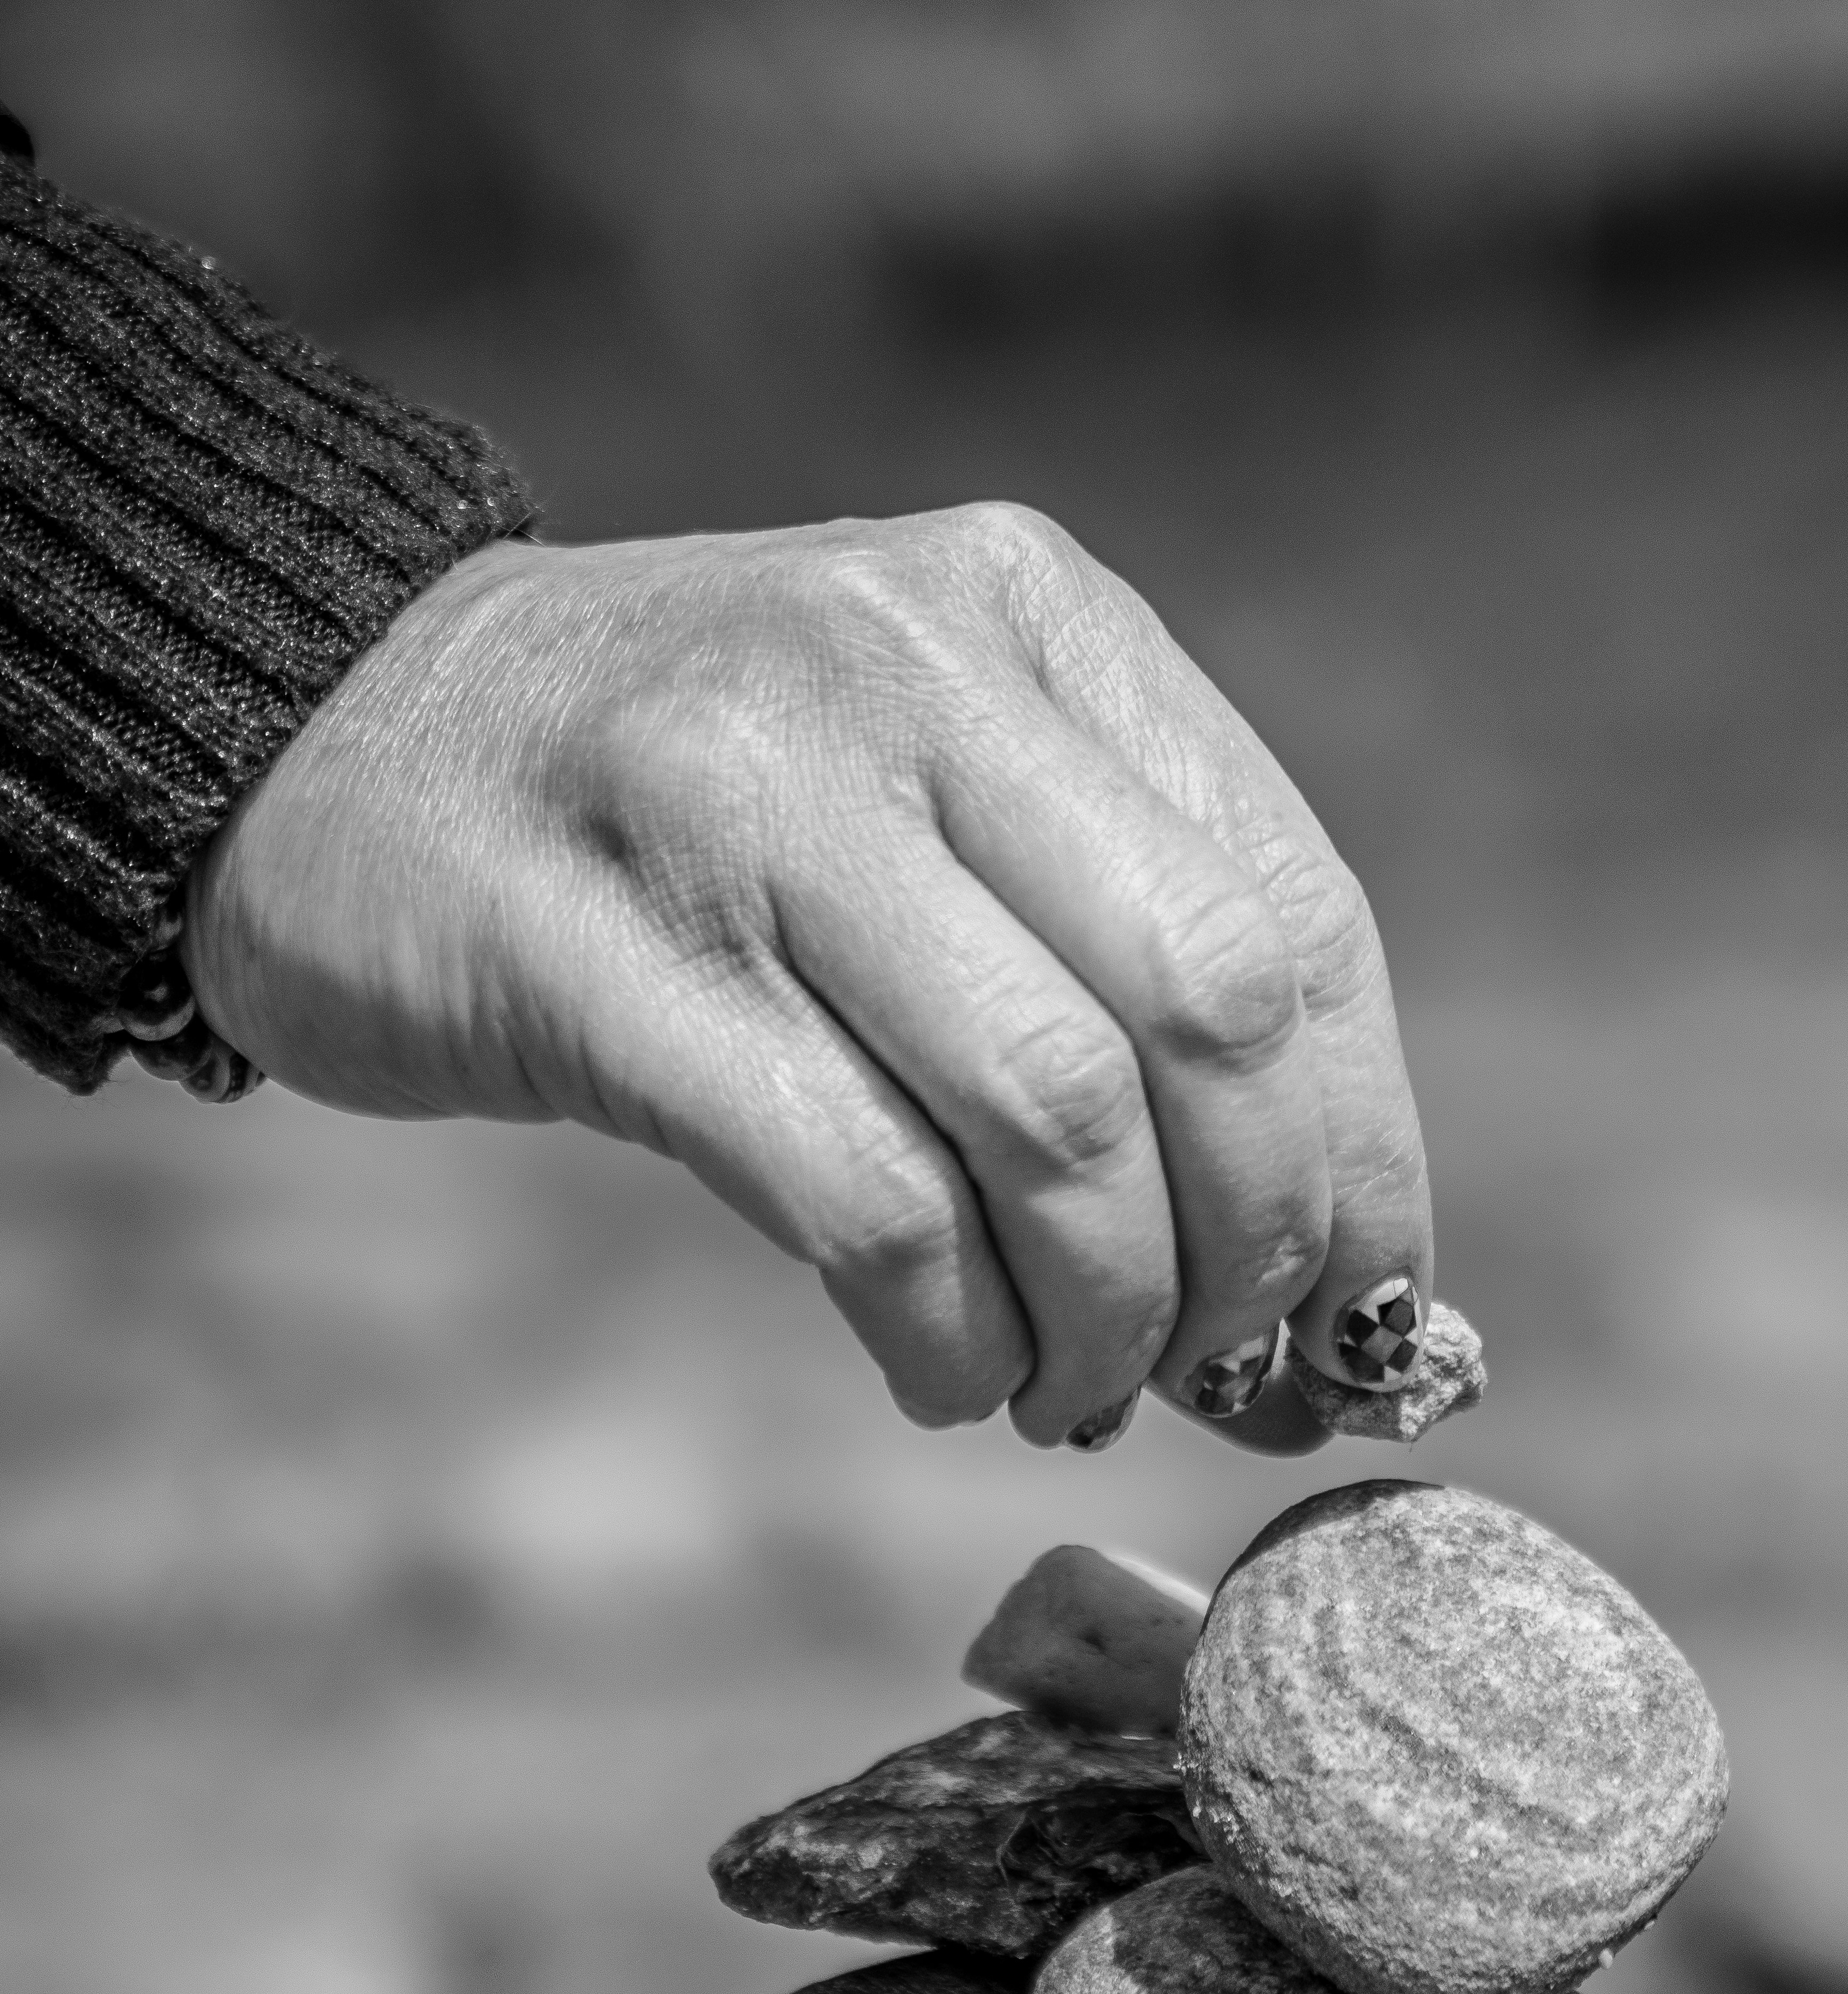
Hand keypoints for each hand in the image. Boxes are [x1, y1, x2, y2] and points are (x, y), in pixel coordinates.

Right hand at [186, 506, 1430, 1449]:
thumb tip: (1323, 1279)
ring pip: (1045, 1118)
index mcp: (1027, 613)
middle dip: (1253, 1248)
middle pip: (1199, 1018)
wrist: (334, 727)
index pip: (1293, 919)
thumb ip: (1111, 953)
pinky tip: (949, 1374)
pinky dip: (950, 1337)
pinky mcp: (597, 960)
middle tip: (1216, 1364)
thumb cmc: (685, 806)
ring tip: (1072, 1381)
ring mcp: (741, 803)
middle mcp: (903, 673)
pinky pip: (861, 1201)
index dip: (1366, 1154)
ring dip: (1103, 1312)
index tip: (1367, 1315)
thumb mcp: (926, 779)